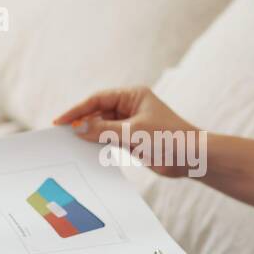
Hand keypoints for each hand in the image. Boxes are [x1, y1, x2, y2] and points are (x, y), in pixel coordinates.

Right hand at [53, 86, 198, 178]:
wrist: (191, 157)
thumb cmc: (168, 138)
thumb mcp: (133, 133)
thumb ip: (104, 131)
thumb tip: (78, 129)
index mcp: (132, 95)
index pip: (98, 100)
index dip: (78, 110)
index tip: (61, 121)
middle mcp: (130, 106)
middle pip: (98, 112)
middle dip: (81, 122)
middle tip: (61, 133)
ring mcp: (130, 122)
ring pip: (102, 126)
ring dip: (88, 133)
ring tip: (69, 143)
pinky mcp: (132, 138)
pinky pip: (108, 138)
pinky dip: (97, 143)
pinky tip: (85, 149)